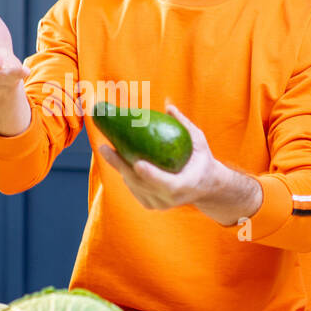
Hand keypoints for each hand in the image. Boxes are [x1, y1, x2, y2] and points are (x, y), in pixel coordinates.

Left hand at [97, 101, 218, 210]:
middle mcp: (170, 199)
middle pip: (142, 184)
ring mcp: (159, 204)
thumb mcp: (199, 141)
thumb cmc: (201, 160)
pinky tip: (114, 158)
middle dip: (122, 166)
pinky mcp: (150, 204)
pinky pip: (133, 188)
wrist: (204, 186)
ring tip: (106, 149)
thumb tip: (168, 106)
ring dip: (119, 167)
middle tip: (106, 148)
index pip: (168, 184)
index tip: (138, 163)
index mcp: (186, 185)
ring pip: (134, 186)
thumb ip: (185, 125)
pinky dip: (124, 173)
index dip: (152, 175)